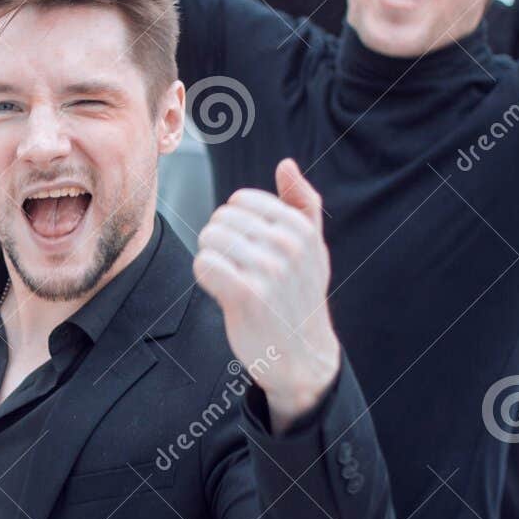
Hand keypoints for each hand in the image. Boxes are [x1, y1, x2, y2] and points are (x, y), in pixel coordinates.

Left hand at [194, 158, 340, 429]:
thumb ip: (302, 203)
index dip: (233, 220)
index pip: (241, 200)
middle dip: (219, 239)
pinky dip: (205, 275)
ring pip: (210, 239)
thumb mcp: (313, 247)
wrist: (301, 353)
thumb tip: (286, 165)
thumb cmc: (301, 295)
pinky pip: (204, 265)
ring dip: (211, 257)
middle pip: (221, 218)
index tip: (246, 245)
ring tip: (229, 276)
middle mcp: (287, 245)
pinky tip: (221, 288)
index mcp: (301, 228)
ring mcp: (267, 270)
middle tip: (235, 264)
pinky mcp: (246, 295)